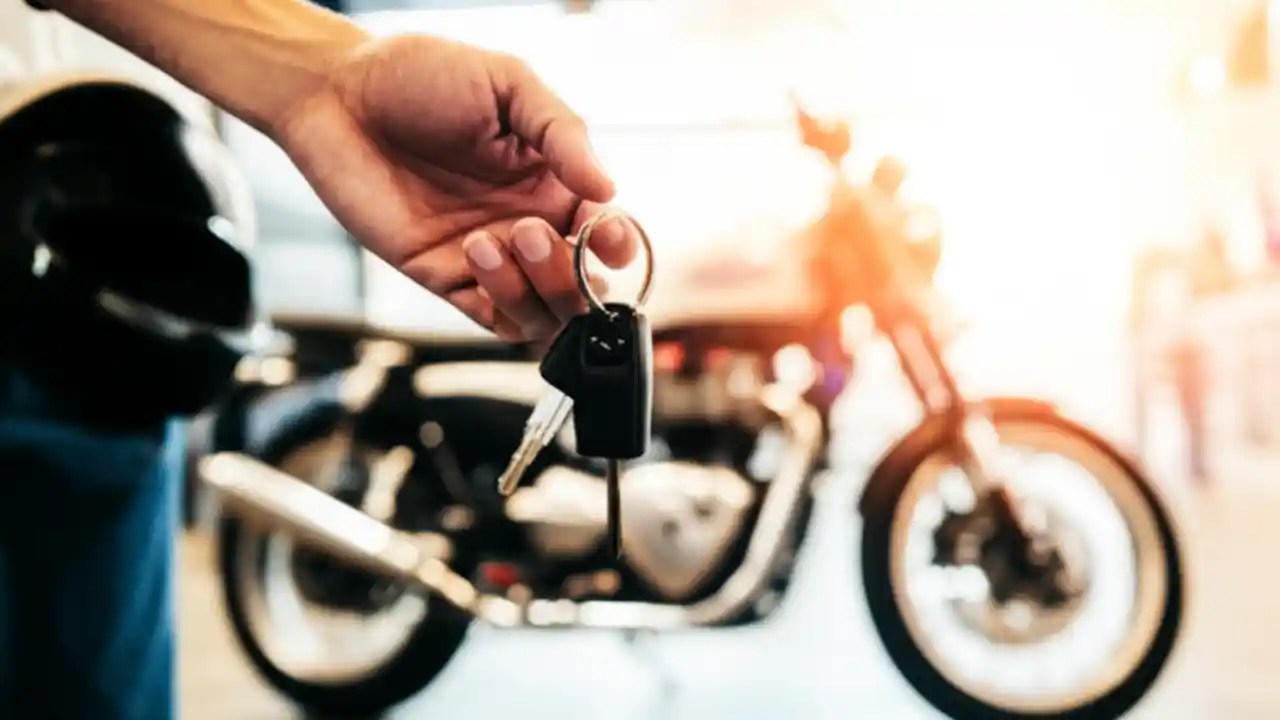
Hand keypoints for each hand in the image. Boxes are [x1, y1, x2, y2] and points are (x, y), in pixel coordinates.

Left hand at [274, 34, 635, 340]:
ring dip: (538, 289)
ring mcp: (489, 258)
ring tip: (497, 238)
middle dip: (572, 274)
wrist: (338, 95)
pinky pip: (493, 317)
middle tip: (532, 230)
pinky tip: (475, 251)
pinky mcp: (446, 278)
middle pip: (582, 286)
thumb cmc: (421, 76)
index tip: (607, 234)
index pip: (606, 232)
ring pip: (545, 314)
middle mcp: (528, 223)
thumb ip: (562, 133)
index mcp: (553, 180)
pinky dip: (501, 299)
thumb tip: (608, 191)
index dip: (617, 243)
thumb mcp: (507, 83)